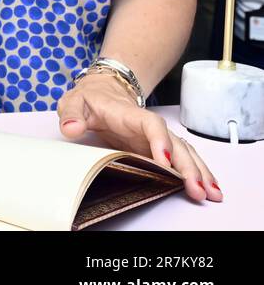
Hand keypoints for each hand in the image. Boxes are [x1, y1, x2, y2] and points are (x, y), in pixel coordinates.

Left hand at [58, 72, 222, 202]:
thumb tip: (71, 127)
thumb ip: (71, 114)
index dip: (160, 141)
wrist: (102, 91)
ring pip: (183, 153)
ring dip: (199, 172)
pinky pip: (181, 159)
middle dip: (187, 166)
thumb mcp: (73, 102)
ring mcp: (156, 138)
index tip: (165, 160)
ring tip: (212, 193)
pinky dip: (196, 172)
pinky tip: (209, 187)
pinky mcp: (157, 148)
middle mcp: (148, 127)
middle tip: (197, 188)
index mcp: (129, 114)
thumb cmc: (88, 99)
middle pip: (174, 143)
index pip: (150, 124)